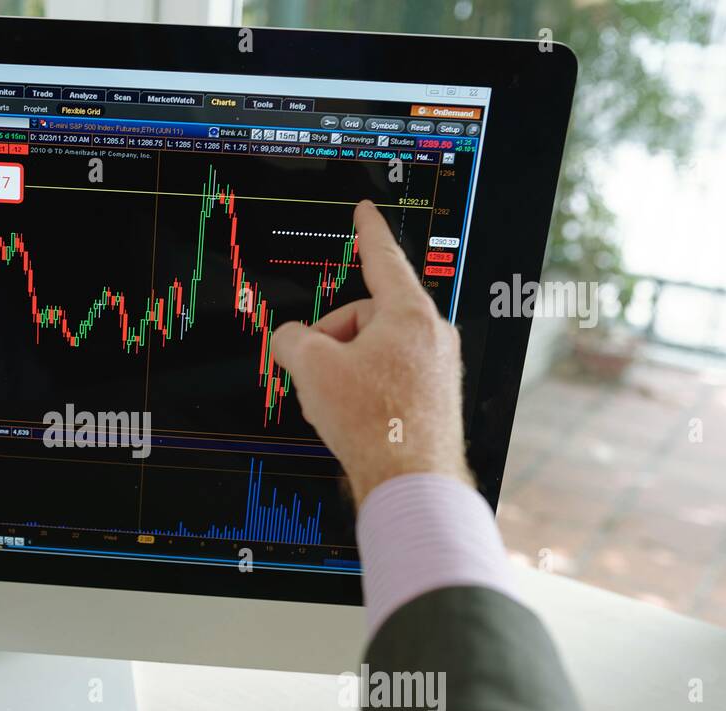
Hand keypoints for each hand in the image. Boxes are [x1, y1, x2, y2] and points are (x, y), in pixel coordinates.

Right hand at [270, 199, 470, 505]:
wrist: (412, 483)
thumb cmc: (375, 424)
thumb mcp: (313, 369)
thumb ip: (291, 339)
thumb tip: (289, 339)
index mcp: (410, 315)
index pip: (383, 259)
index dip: (367, 233)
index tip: (365, 212)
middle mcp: (432, 336)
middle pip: (366, 316)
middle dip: (332, 340)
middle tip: (313, 373)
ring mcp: (437, 368)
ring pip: (374, 351)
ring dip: (345, 370)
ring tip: (333, 405)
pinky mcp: (434, 397)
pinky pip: (388, 377)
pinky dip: (363, 390)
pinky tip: (351, 419)